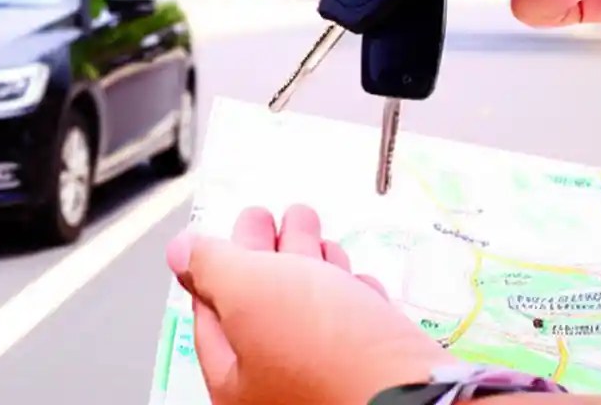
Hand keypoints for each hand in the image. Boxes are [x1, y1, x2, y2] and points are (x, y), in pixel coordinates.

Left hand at [165, 205, 456, 404]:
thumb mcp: (251, 293)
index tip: (233, 225)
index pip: (213, 314)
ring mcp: (329, 388)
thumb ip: (212, 267)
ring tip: (314, 231)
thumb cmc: (327, 352)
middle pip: (264, 311)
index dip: (219, 261)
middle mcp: (279, 393)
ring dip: (309, 267)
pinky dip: (351, 299)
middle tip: (272, 214)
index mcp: (236, 383)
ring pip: (312, 318)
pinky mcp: (376, 381)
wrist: (420, 400)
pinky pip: (356, 335)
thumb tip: (180, 250)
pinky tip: (356, 281)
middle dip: (267, 255)